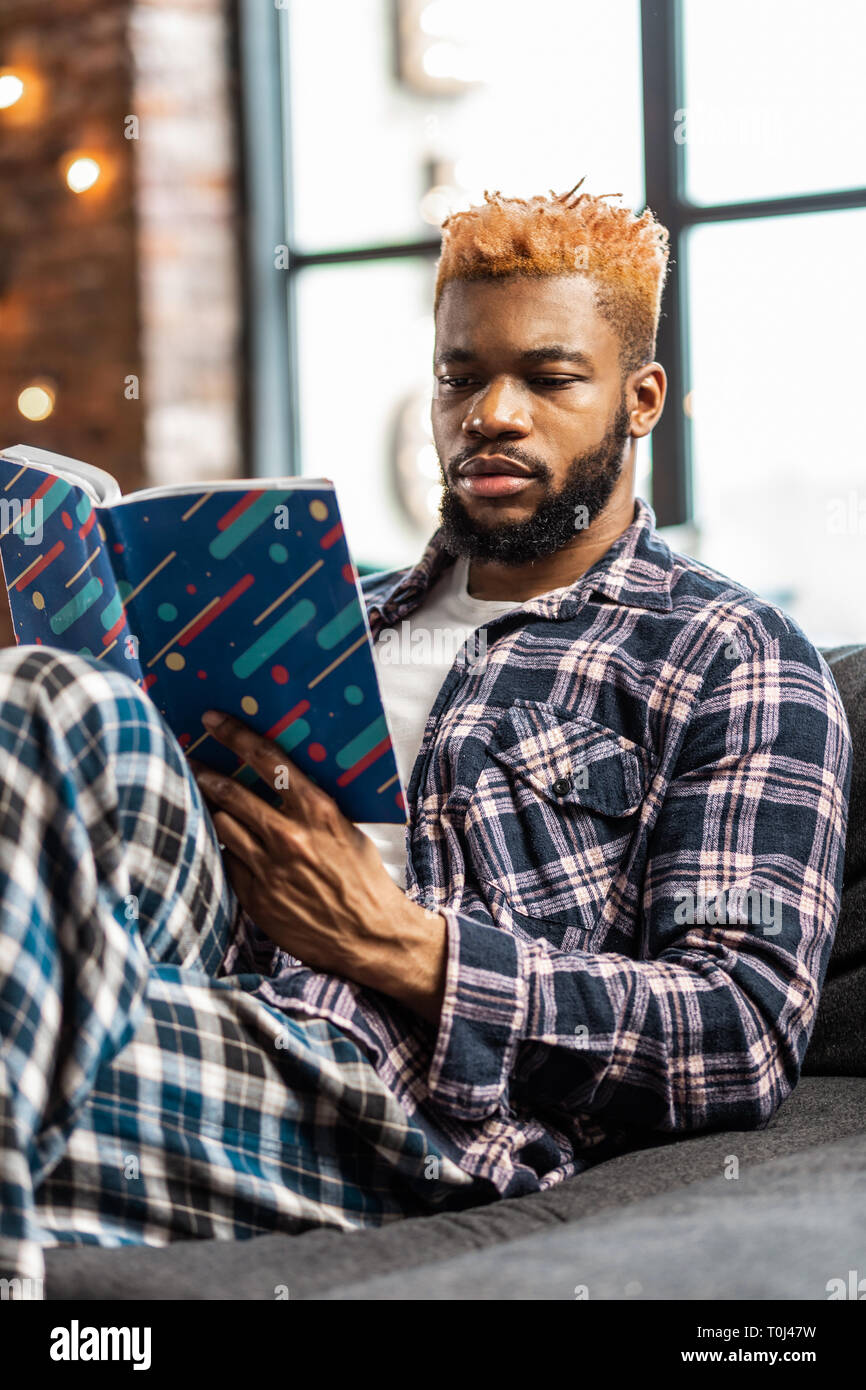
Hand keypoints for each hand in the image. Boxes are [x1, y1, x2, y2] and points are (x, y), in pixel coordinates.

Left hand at [189, 710, 446, 1023]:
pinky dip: (226, 849)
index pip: (267, 760)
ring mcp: (269, 868)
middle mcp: (289, 835)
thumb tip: (281, 779)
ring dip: (211, 809)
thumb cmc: (363, 878)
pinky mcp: (257, 897)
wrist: (370, 936)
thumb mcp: (347, 830)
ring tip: (202, 798)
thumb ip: (313, 807)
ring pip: (222, 825)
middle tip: (190, 759)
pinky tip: (225, 843)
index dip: (235, 735)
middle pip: (231, 792)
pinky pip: (228, 862)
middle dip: (205, 771)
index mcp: (317, 811)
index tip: (212, 720)